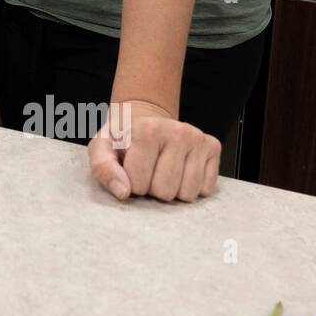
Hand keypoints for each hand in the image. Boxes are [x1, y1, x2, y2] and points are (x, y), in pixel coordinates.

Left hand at [88, 100, 220, 202]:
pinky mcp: (213, 147)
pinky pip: (205, 190)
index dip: (131, 183)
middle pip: (165, 192)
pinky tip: (180, 169)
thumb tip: (123, 191)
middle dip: (152, 188)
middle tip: (148, 170)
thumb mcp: (101, 148)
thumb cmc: (123, 138)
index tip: (130, 167)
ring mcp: (198, 138)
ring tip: (162, 170)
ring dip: (172, 190)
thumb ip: (103, 168)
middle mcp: (177, 131)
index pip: (138, 184)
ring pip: (187, 194)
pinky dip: (191, 186)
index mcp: (147, 129)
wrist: (147, 121)